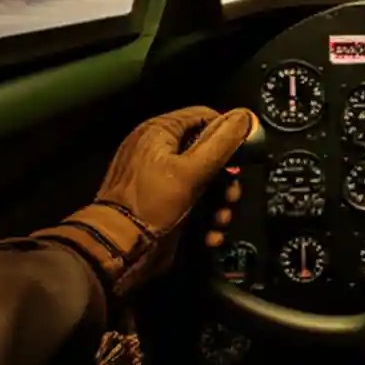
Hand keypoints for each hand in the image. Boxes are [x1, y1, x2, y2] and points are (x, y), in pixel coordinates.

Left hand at [34, 107, 258, 294]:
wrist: (117, 249)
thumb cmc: (153, 203)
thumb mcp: (192, 171)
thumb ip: (222, 143)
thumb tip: (246, 115)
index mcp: (160, 131)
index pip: (204, 117)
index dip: (228, 134)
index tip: (245, 157)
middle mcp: (158, 150)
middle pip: (207, 153)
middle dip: (226, 178)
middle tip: (233, 196)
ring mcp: (158, 179)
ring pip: (202, 182)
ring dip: (218, 203)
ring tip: (220, 221)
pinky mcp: (161, 204)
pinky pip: (190, 202)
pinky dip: (203, 217)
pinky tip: (210, 235)